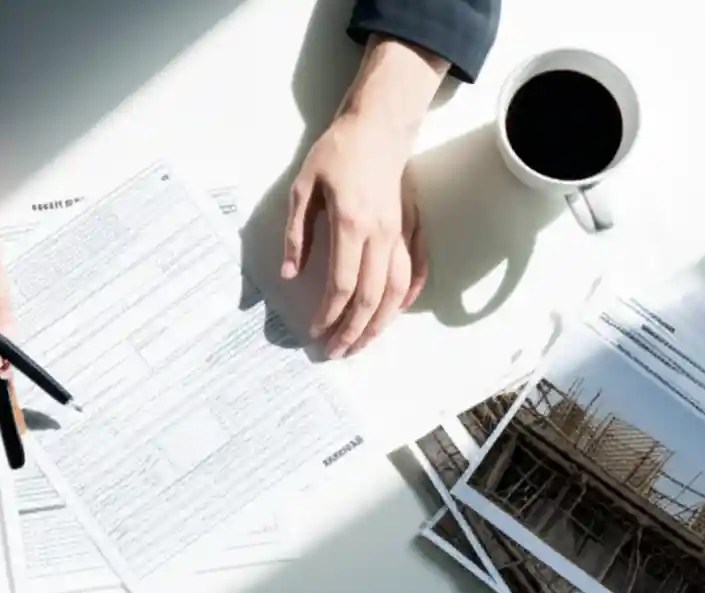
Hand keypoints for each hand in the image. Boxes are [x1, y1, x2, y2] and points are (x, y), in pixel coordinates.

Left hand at [284, 116, 426, 358]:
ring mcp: (399, 234)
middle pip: (371, 297)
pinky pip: (414, 271)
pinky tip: (395, 313)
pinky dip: (407, 297)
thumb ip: (296, 234)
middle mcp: (380, 236)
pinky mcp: (408, 230)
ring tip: (362, 343)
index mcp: (351, 225)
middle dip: (353, 331)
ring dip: (380, 324)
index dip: (328, 314)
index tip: (315, 332)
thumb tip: (290, 274)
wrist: (377, 128)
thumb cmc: (336, 153)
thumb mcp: (303, 188)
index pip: (342, 285)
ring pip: (396, 292)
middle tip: (336, 352)